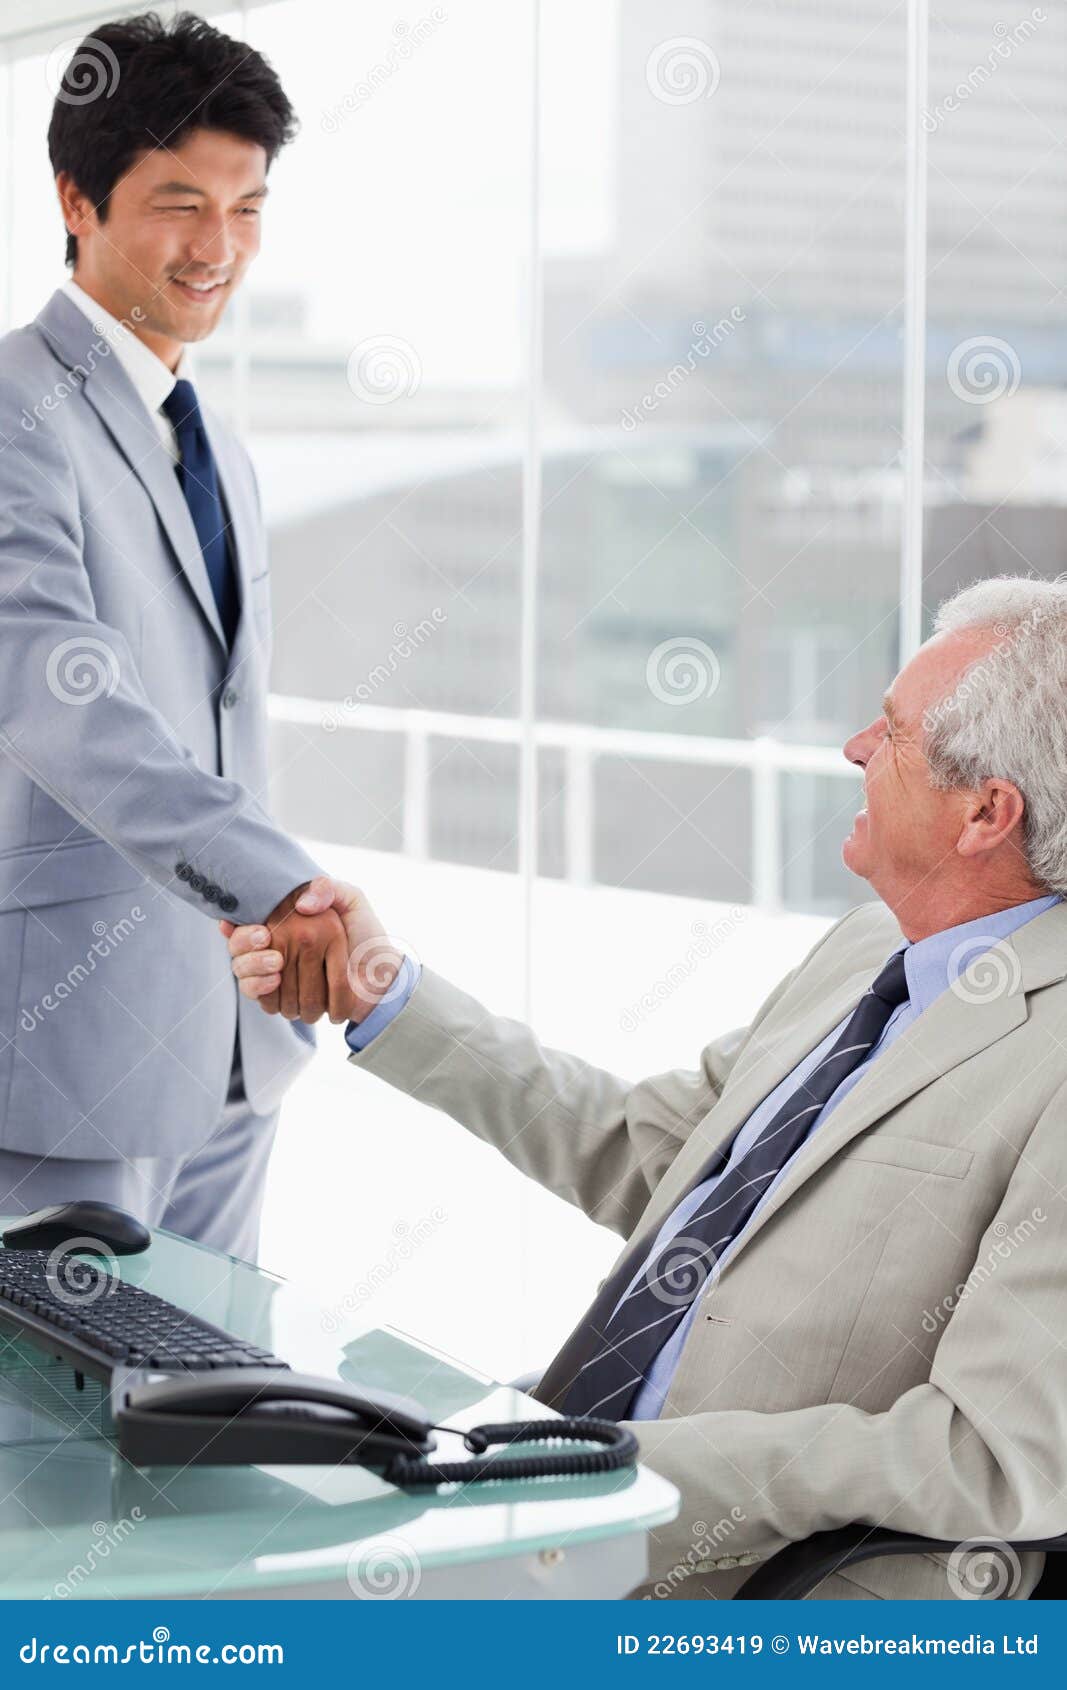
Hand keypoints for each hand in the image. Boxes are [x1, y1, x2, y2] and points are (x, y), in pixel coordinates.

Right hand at [220, 876, 404, 1025]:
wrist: (381, 976)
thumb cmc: (366, 937)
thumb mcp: (352, 902)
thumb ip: (328, 889)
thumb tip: (301, 904)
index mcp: (285, 923)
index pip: (245, 923)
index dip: (241, 929)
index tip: (260, 932)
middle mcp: (274, 947)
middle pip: (238, 951)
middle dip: (248, 950)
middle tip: (268, 946)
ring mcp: (274, 975)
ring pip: (244, 974)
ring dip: (256, 971)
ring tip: (277, 966)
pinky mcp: (281, 999)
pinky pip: (258, 997)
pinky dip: (262, 991)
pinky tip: (275, 983)